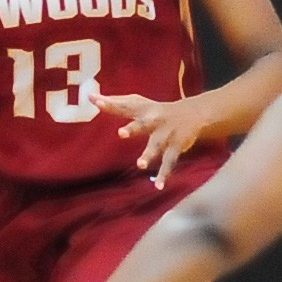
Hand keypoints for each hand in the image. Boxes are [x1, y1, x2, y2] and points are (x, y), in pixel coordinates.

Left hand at [93, 92, 207, 187]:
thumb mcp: (137, 103)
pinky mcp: (175, 147)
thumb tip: (89, 96)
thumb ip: (114, 101)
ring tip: (141, 165)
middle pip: (142, 125)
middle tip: (120, 133)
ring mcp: (165, 135)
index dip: (109, 104)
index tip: (94, 100)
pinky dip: (165, 174)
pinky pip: (169, 162)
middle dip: (132, 129)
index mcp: (142, 110)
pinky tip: (159, 186)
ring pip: (156, 146)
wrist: (192, 113)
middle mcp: (153, 121)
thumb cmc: (155, 110)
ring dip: (149, 155)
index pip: (123, 106)